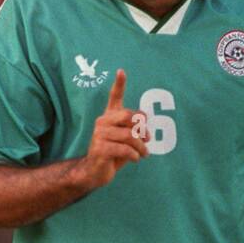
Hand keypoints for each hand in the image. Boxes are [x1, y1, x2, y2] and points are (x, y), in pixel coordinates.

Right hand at [79, 69, 147, 189]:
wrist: (95, 171)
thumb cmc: (113, 153)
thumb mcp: (126, 140)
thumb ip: (135, 130)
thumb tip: (146, 127)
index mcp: (109, 117)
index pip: (114, 97)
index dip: (119, 84)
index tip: (121, 71)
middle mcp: (102, 122)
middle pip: (129, 116)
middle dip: (142, 129)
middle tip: (148, 139)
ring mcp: (99, 135)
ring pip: (130, 136)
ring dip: (141, 147)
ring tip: (144, 153)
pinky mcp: (100, 149)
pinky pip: (125, 149)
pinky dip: (134, 155)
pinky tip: (135, 159)